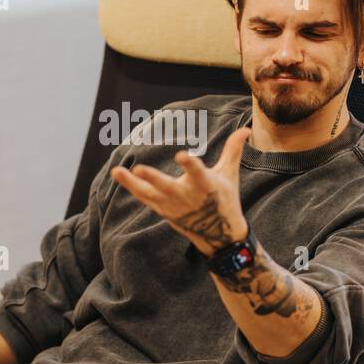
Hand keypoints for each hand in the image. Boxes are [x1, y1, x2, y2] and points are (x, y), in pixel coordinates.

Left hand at [111, 128, 250, 256]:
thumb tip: (247, 129)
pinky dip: (132, 188)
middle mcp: (187, 197)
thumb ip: (233, 150)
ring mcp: (172, 206)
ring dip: (132, 184)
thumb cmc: (224, 198)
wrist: (219, 234)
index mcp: (206, 186)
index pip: (198, 173)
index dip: (190, 165)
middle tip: (138, 169)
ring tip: (116, 171)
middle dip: (153, 179)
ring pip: (150, 194)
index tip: (181, 155)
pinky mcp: (163, 210)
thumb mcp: (230, 175)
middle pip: (167, 187)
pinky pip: (145, 198)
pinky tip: (119, 175)